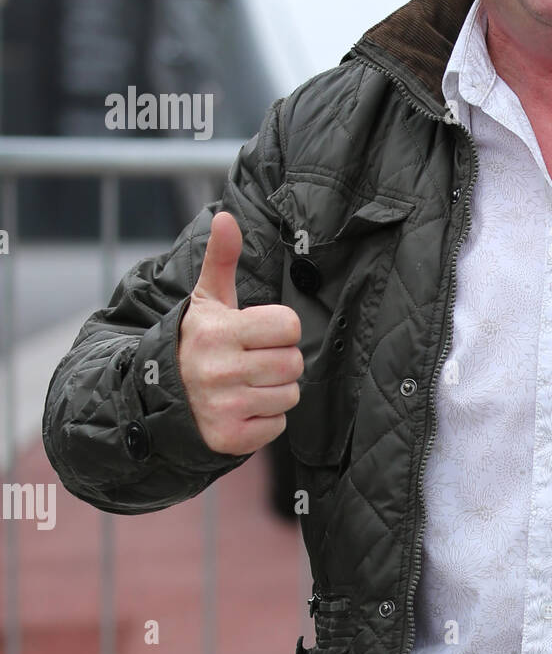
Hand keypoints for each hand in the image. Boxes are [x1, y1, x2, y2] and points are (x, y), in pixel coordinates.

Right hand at [177, 211, 303, 454]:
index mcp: (220, 332)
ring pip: (289, 394)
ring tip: (245, 384)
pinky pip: (277, 426)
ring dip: (274, 391)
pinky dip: (265, 420)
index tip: (258, 333)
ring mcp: (224, 406)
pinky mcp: (229, 438)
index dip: (280, 329)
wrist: (155, 398)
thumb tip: (225, 216)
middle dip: (279, 361)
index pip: (289, 326)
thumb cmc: (194, 341)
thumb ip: (221, 259)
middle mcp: (220, 370)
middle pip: (293, 362)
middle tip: (252, 361)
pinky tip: (240, 408)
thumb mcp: (206, 300)